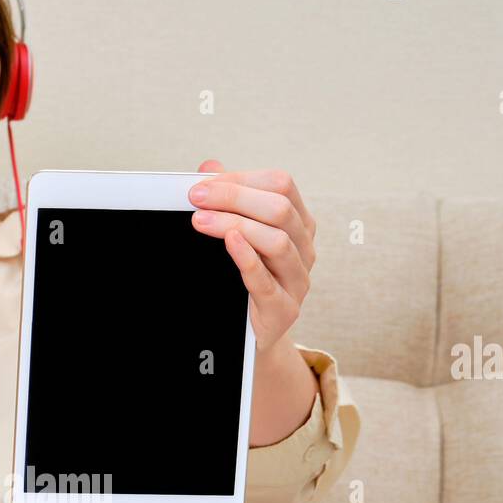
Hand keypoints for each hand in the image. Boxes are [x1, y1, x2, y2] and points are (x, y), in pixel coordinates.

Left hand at [188, 160, 317, 354]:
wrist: (249, 334)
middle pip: (279, 209)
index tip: (203, 184)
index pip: (280, 185)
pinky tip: (230, 243)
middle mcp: (305, 248)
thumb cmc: (243, 280)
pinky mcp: (284, 309)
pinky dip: (247, 258)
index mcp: (298, 223)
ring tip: (200, 221)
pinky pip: (267, 281)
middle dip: (234, 198)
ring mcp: (298, 280)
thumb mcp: (236, 236)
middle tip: (197, 198)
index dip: (241, 180)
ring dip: (235, 225)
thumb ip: (227, 201)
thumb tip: (209, 168)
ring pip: (277, 241)